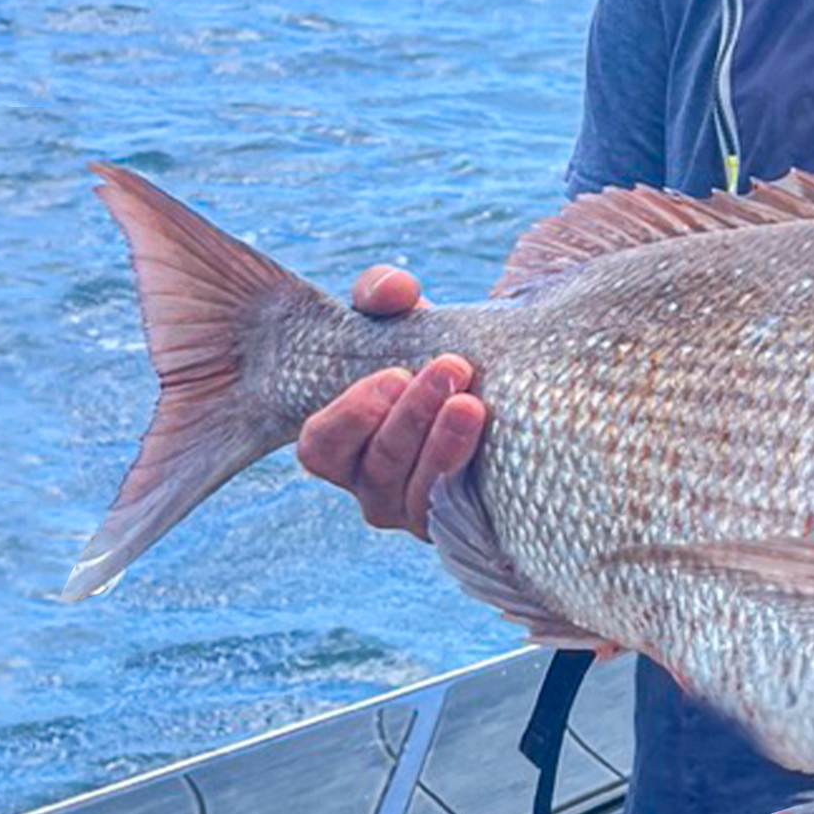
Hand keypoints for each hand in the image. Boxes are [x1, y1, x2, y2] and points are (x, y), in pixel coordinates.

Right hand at [295, 265, 486, 539]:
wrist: (490, 382)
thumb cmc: (424, 350)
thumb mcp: (400, 317)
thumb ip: (384, 294)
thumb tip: (393, 292)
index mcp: (341, 446)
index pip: (320, 448)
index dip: (352, 417)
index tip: (394, 374)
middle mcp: (373, 487)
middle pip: (379, 465)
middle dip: (412, 416)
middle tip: (451, 366)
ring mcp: (417, 511)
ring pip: (419, 493)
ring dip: (445, 445)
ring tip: (471, 402)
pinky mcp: (462, 522)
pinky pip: (461, 512)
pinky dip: (473, 473)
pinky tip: (493, 438)